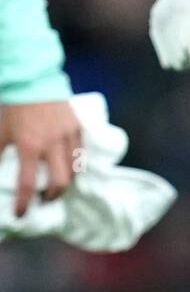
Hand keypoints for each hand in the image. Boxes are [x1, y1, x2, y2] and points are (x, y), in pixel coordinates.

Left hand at [0, 100, 82, 217]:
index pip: (28, 185)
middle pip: (60, 182)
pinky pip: (81, 151)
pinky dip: (76, 163)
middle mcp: (52, 143)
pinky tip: (68, 167)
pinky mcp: (76, 124)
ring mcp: (68, 133)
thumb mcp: (0, 132)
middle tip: (43, 200)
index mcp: (30, 146)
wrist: (33, 77)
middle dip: (52, 196)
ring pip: (74, 168)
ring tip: (57, 186)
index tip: (21, 214)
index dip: (24, 204)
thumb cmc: (13, 106)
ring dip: (66, 182)